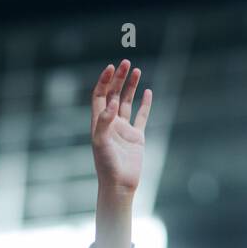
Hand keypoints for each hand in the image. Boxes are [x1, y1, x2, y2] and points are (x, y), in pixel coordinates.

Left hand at [90, 59, 151, 193]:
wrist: (120, 185)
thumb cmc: (106, 166)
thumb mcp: (101, 142)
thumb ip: (105, 122)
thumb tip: (113, 103)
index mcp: (98, 123)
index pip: (99, 96)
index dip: (104, 81)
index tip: (111, 68)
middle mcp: (110, 123)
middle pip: (113, 95)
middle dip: (118, 79)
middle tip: (126, 63)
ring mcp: (124, 130)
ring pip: (127, 102)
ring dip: (130, 86)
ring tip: (136, 70)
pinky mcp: (136, 137)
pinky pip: (141, 116)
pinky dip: (145, 104)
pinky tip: (148, 92)